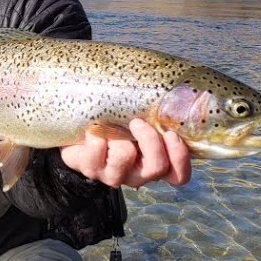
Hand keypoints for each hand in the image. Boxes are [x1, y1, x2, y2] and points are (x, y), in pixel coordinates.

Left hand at [59, 118, 192, 187]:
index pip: (179, 175)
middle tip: (137, 122)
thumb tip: (172, 85)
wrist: (80, 126)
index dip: (179, 158)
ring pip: (125, 158)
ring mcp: (114, 175)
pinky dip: (96, 136)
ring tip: (111, 125)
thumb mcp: (140, 113)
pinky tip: (93, 131)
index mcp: (155, 161)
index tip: (171, 134)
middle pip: (156, 168)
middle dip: (149, 140)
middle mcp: (138, 173)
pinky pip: (97, 153)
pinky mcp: (91, 170)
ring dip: (118, 137)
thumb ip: (158, 108)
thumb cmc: (117, 118)